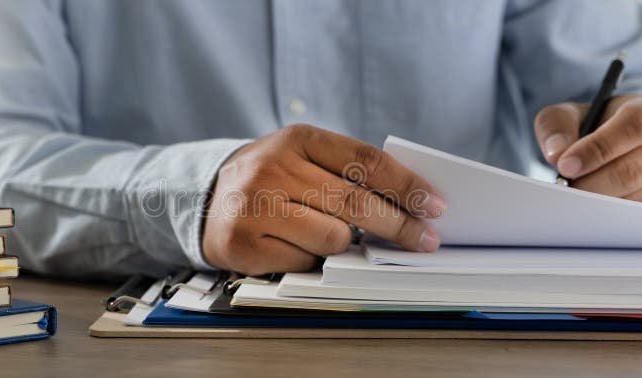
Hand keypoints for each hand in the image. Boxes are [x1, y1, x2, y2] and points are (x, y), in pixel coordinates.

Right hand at [202, 124, 446, 274]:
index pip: (366, 161)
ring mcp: (256, 206)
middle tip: (425, 239)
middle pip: (356, 203)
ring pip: (333, 238)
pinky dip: (310, 258)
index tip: (435, 205)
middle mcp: (274, 168)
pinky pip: (304, 261)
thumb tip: (410, 203)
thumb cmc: (271, 179)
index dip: (408, 185)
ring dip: (344, 244)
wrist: (206, 198)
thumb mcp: (303, 156)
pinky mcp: (245, 243)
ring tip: (328, 234)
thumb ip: (348, 171)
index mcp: (297, 138)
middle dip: (399, 225)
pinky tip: (294, 244)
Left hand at [535, 93, 641, 207]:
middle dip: (592, 184)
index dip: (596, 150)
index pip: (631, 128)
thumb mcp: (569, 115)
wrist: (618, 145)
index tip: (566, 167)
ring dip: (601, 203)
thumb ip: (556, 127)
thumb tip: (557, 155)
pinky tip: (596, 208)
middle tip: (566, 190)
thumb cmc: (594, 127)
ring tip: (579, 197)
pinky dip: (614, 217)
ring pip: (638, 198)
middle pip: (633, 170)